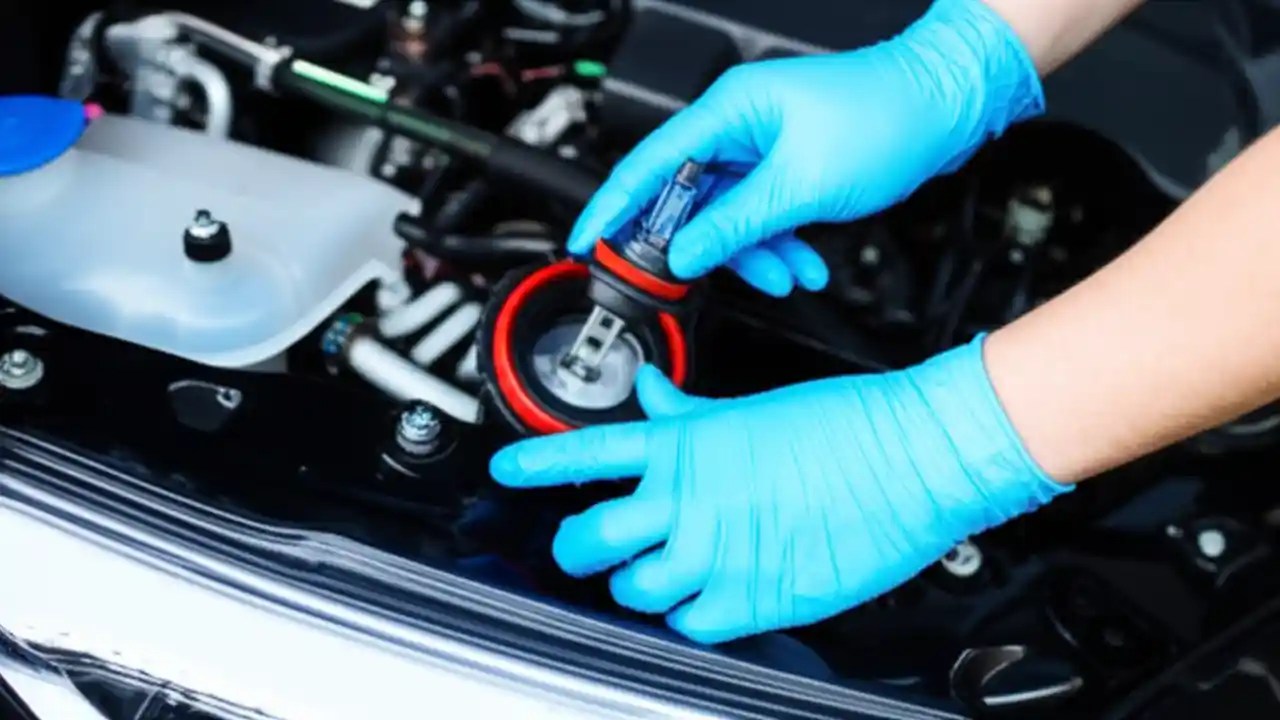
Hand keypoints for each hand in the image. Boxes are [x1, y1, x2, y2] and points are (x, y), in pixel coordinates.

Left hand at [490, 336, 1069, 642]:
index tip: (506, 472)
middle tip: (585, 547)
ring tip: (652, 574)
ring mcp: (716, 554)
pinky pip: (688, 625)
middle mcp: (689, 500)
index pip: (584, 454)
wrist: (911, 457)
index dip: (534, 465)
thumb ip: (690, 413)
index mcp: (685, 446)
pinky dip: (686, 618)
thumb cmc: (847, 425)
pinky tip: (701, 601)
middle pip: (589, 539)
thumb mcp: (755, 408)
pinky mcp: (752, 600)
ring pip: (631, 590)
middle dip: (575, 546)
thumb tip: (652, 396)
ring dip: (632, 586)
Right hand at [567, 0, 1043, 297]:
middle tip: (685, 282)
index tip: (586, 241)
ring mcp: (762, 145)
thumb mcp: (800, 185)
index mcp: (727, 111)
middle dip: (701, 246)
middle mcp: (737, 125)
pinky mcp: (786, 164)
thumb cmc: (885, 116)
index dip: (612, 207)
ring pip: (730, 214)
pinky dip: (779, 243)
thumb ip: (735, 225)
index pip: (648, 165)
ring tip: (788, 277)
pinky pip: (762, 213)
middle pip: (688, 197)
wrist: (946, 104)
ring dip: (754, 254)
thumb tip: (685, 253)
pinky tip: (804, 265)